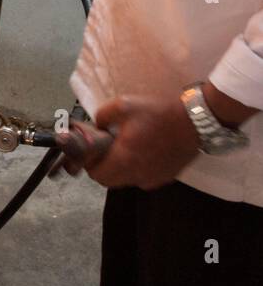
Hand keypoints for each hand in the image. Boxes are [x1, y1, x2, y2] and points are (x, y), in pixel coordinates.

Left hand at [69, 95, 199, 189]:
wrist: (197, 121)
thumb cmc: (160, 113)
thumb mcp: (123, 105)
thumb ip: (101, 116)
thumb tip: (96, 127)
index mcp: (125, 159)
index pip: (96, 174)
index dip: (89, 162)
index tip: (93, 150)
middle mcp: (138, 175)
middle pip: (109, 180)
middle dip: (102, 167)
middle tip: (106, 149)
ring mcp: (154, 178)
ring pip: (126, 180)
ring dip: (120, 168)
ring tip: (126, 148)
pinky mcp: (166, 177)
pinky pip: (142, 178)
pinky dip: (137, 168)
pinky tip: (142, 151)